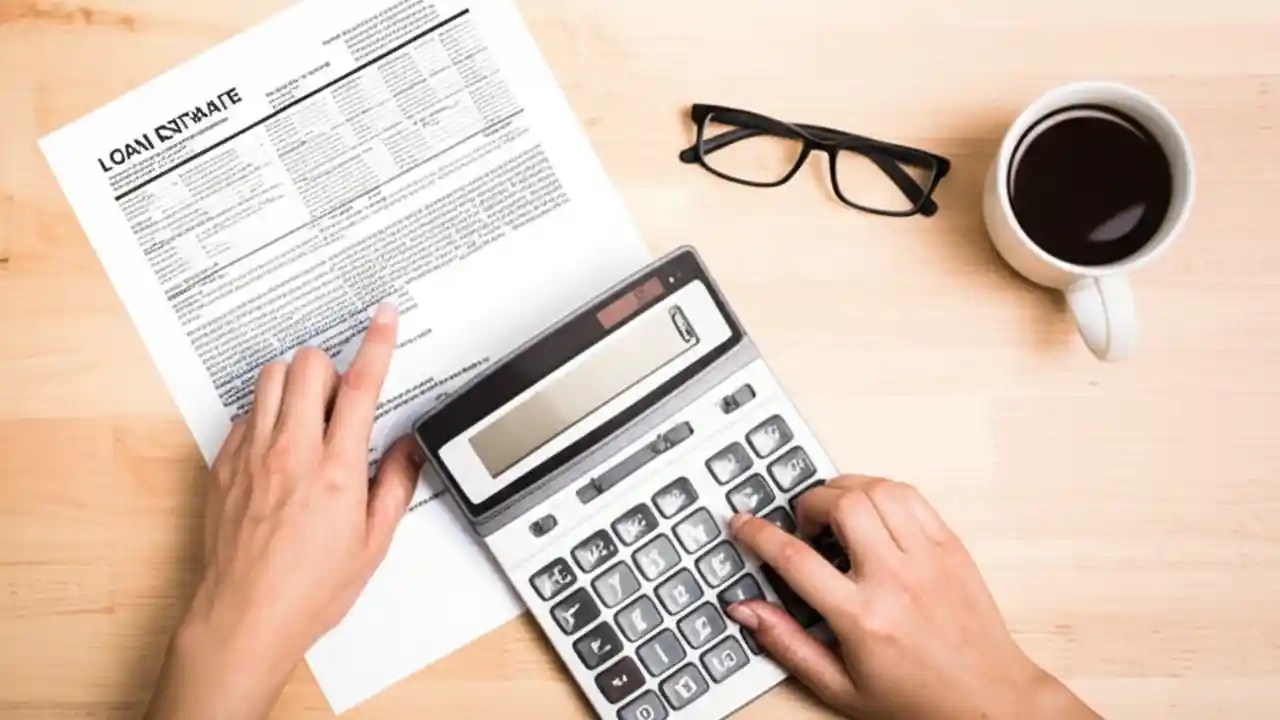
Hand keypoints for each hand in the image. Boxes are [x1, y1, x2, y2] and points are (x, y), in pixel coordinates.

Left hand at [146, 304, 423, 719]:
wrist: (244, 617)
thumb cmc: (308, 589)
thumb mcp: (372, 543)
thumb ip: (394, 485)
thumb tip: (406, 448)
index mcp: (336, 470)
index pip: (361, 386)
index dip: (377, 343)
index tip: (383, 318)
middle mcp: (291, 452)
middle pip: (308, 365)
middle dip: (330, 366)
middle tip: (341, 395)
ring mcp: (252, 455)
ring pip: (270, 379)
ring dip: (296, 384)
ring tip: (308, 416)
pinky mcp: (223, 465)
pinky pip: (246, 413)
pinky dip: (267, 414)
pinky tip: (278, 446)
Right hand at [726, 476, 1099, 719]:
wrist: (988, 699)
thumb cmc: (918, 698)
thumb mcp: (839, 687)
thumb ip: (788, 644)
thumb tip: (748, 611)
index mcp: (863, 618)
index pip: (795, 559)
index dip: (758, 534)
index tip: (742, 523)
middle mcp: (896, 580)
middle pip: (841, 505)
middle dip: (808, 503)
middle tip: (802, 525)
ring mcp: (928, 557)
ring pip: (877, 488)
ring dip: (845, 490)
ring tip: (835, 513)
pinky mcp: (951, 545)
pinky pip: (911, 495)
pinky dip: (881, 490)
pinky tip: (872, 511)